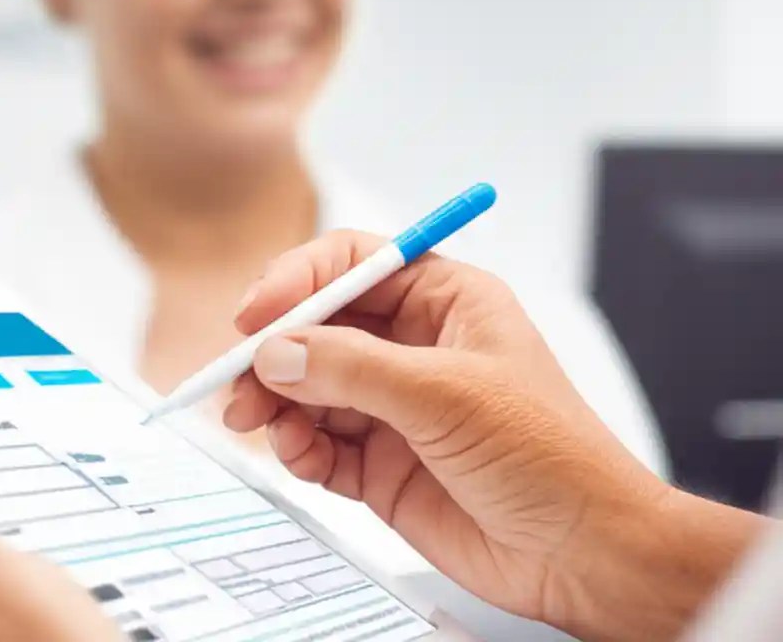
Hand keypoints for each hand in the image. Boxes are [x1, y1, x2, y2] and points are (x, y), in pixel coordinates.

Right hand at [224, 230, 763, 641]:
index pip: (353, 264)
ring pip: (309, 387)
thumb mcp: (449, 395)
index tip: (257, 314)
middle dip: (274, 350)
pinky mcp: (381, 464)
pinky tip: (299, 456)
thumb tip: (278, 352)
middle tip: (238, 379)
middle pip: (318, 327)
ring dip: (276, 402)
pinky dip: (298, 447)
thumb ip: (353, 369)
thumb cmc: (554, 460)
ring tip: (256, 421)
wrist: (583, 556)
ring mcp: (395, 407)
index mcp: (447, 302)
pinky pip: (318, 443)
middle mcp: (415, 348)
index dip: (299, 281)